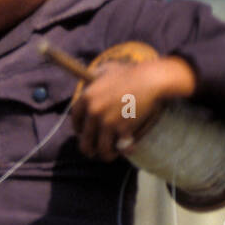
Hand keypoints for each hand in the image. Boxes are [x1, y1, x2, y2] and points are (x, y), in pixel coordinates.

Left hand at [70, 56, 196, 161]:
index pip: (74, 120)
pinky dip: (125, 150)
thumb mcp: (107, 69)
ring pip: (100, 149)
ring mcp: (107, 122)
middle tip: (93, 152)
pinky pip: (120, 148)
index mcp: (87, 97)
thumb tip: (88, 81)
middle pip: (84, 140)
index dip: (78, 129)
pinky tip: (130, 149)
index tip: (82, 133)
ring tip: (110, 155)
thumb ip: (95, 77)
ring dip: (105, 154)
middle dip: (88, 148)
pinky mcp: (122, 129)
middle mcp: (94, 111)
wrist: (150, 80)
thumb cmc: (131, 73)